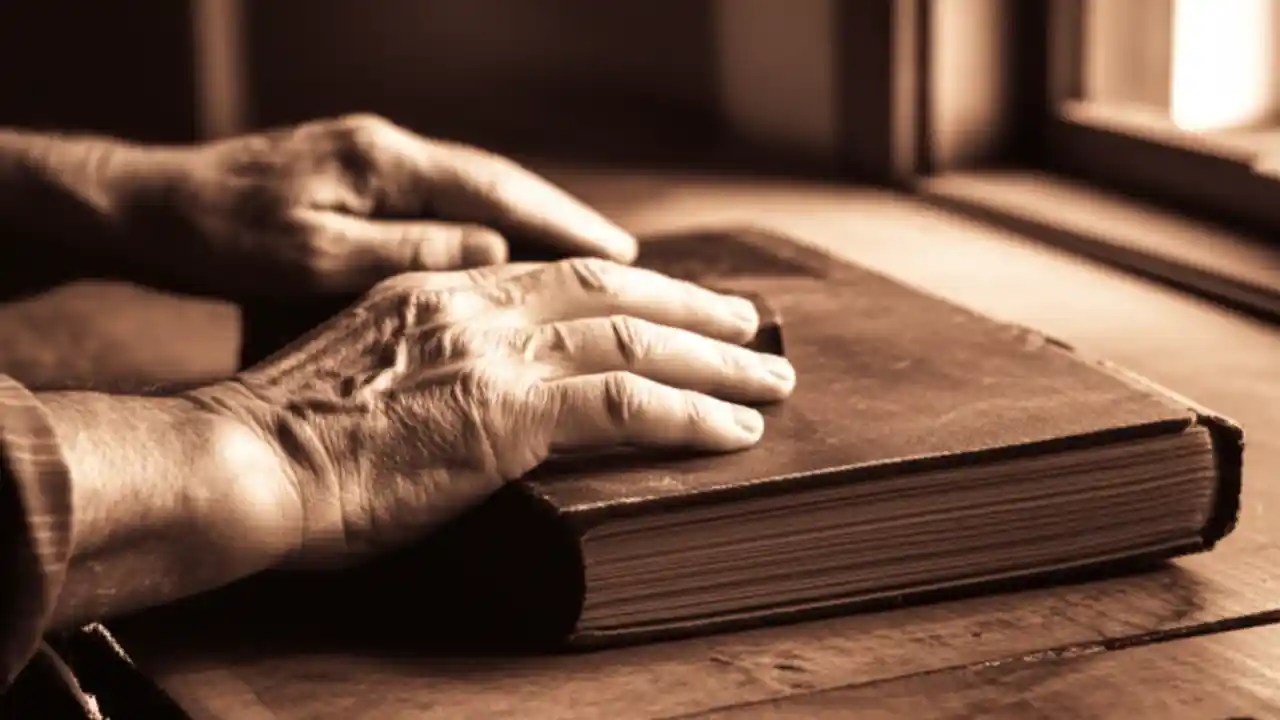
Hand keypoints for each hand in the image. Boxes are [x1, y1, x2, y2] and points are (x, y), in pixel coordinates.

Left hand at [114, 114, 636, 295]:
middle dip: (564, 219)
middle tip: (627, 259)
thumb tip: (494, 249)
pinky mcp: (356, 180)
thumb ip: (404, 251)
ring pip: (474, 190)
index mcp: (381, 160)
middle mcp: (387, 149)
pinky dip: (487, 228)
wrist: (146, 206)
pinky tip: (506, 257)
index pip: (497, 188)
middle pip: (499, 181)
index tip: (622, 254)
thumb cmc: (216, 234)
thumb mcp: (307, 254)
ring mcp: (372, 160)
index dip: (564, 222)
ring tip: (583, 262)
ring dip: (532, 224)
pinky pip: (443, 202)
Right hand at [187, 258, 795, 565]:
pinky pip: (624, 402)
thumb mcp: (366, 376)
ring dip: (715, 361)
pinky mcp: (505, 411)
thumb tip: (483, 398)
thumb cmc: (285, 442)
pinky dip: (689, 413)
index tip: (677, 303)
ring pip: (635, 338)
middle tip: (750, 325)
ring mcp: (494, 353)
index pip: (561, 274)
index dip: (632, 288)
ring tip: (769, 379)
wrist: (239, 464)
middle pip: (614, 290)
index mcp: (438, 290)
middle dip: (693, 309)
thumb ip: (433, 366)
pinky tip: (733, 429)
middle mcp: (475, 305)